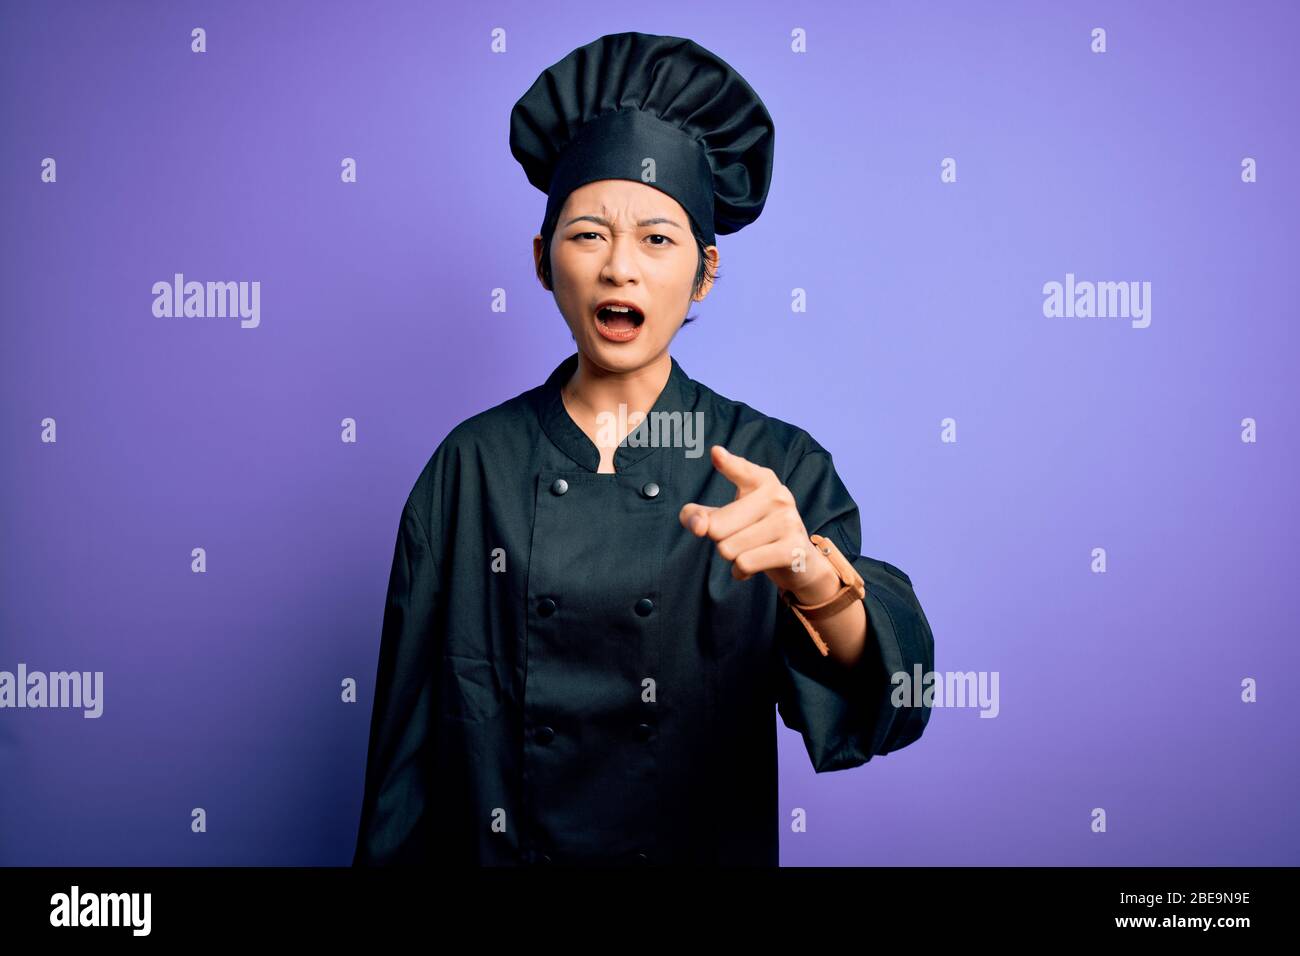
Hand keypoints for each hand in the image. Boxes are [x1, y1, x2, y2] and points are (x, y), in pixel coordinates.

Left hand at [679, 445, 838, 601]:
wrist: (799, 561)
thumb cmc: (754, 532)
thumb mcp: (724, 518)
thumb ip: (698, 516)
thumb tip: (699, 526)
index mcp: (761, 480)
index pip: (740, 470)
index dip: (728, 463)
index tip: (716, 453)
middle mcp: (777, 495)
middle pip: (716, 527)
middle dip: (719, 540)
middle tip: (740, 538)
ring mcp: (788, 521)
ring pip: (728, 549)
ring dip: (731, 558)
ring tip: (750, 551)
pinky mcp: (793, 549)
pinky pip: (744, 563)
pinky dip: (740, 571)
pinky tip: (752, 567)